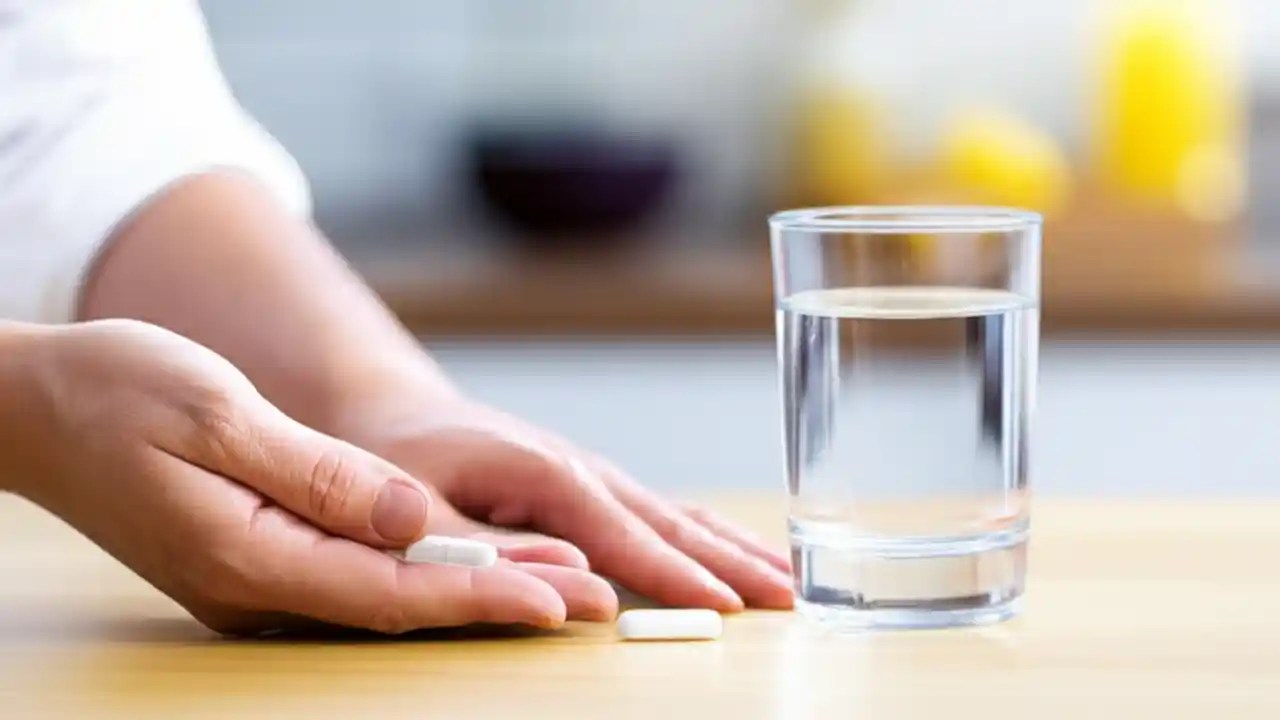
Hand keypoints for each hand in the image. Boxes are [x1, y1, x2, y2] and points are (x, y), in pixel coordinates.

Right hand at [2, 320, 612, 633]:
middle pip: (403, 603)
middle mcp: (260, 585)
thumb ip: (319, 473)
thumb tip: (414, 516)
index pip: (391, 588)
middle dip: (502, 602)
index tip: (563, 599)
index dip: (483, 594)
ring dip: (477, 588)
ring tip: (566, 584)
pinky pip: (361, 575)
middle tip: (598, 600)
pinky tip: (479, 561)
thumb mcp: (216, 414)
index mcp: (247, 554)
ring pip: (389, 593)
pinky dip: (429, 570)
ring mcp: (259, 579)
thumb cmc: (116, 393)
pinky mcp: (262, 559)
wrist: (38, 407)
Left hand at [337, 395, 794, 611]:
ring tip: (788, 577)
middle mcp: (583, 469)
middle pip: (671, 523)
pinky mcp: (590, 484)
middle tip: (793, 597)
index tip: (731, 607)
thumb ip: (496, 555)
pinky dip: (706, 534)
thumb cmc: (399, 460)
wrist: (393, 411)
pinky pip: (659, 513)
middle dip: (733, 562)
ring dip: (733, 547)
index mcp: (547, 473)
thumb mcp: (426, 513)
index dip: (679, 577)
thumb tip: (580, 596)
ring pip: (676, 515)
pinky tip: (736, 550)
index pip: (626, 536)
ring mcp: (592, 473)